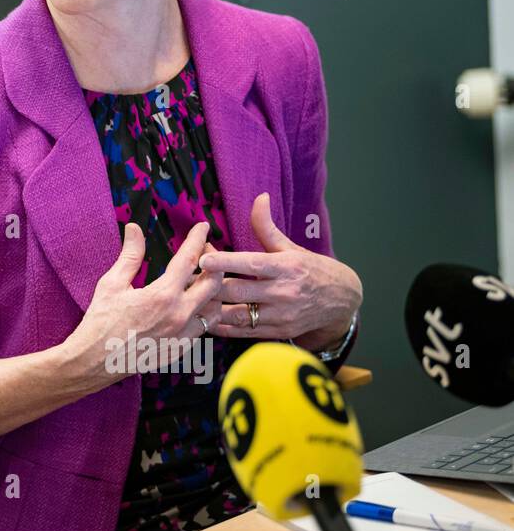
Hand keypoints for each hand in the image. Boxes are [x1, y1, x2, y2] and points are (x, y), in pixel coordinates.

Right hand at [63, 221, 223, 376]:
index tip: (203, 226)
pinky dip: (201, 313)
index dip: (198, 239)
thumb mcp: (111, 283)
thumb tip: (135, 229)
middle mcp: (179, 316)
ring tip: (200, 280)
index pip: (190, 260)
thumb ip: (130, 255)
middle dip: (214, 263)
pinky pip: (202, 329)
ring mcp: (182, 336)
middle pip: (213, 284)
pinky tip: (189, 306)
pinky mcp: (179, 350)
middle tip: (204, 253)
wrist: (93, 361)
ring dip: (211, 291)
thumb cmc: (100, 322)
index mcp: (162, 295)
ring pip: (214, 309)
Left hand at [197, 193, 360, 349]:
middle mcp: (284, 292)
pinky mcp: (278, 332)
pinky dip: (223, 328)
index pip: (252, 264)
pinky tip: (205, 320)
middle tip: (187, 280)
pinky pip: (244, 333)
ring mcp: (281, 315)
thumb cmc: (310, 269)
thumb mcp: (290, 247)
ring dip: (213, 310)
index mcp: (286, 267)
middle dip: (211, 287)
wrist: (341, 301)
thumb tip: (259, 198)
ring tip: (191, 301)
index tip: (204, 258)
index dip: (226, 262)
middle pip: (239, 292)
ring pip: (238, 315)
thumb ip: (267, 227)